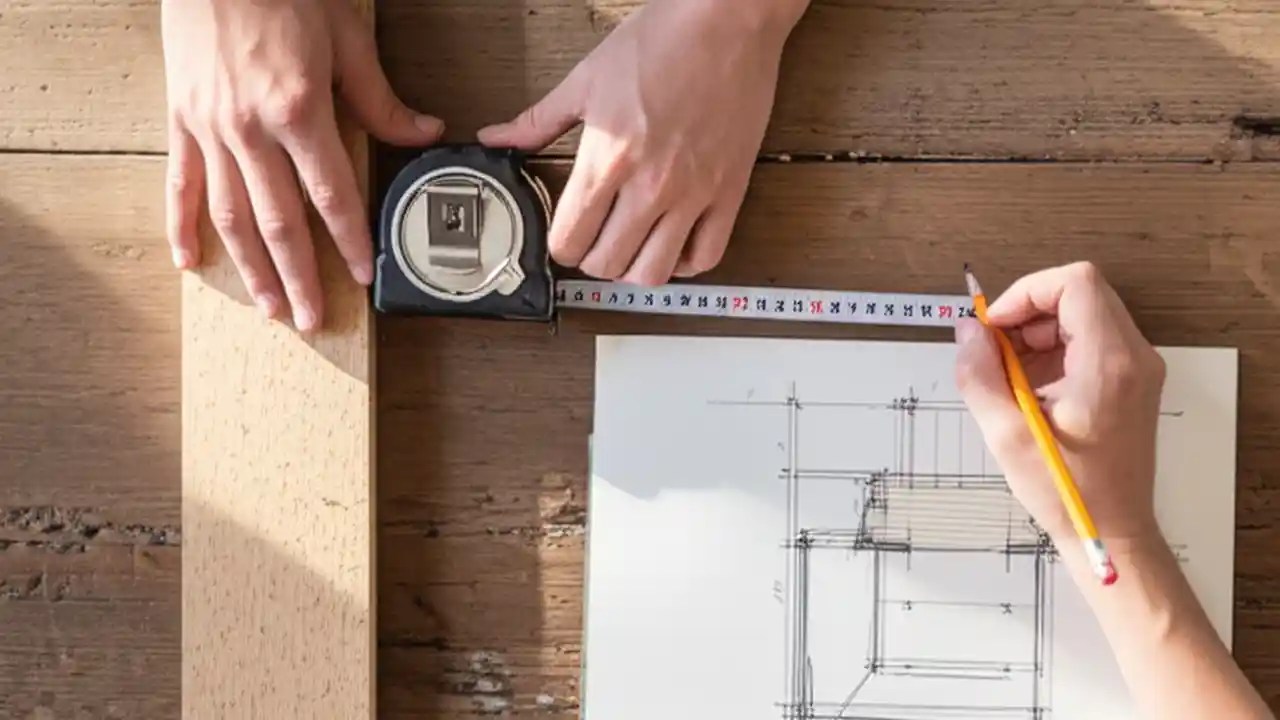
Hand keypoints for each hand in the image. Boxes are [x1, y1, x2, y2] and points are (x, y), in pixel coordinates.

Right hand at [163, 0, 442, 330]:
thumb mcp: (346, 39)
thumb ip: (381, 99)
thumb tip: (423, 133)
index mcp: (297, 110)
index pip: (331, 195)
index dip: (349, 241)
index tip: (361, 276)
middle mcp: (249, 129)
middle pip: (278, 221)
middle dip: (298, 276)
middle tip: (312, 319)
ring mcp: (209, 128)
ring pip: (230, 215)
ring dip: (250, 267)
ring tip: (268, 306)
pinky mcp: (180, 119)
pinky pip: (179, 184)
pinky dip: (181, 226)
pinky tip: (189, 263)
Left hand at [478, 0, 806, 285]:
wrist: (727, 21)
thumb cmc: (662, 40)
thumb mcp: (586, 79)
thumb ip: (538, 121)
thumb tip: (497, 138)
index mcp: (608, 158)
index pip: (570, 240)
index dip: (560, 246)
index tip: (564, 236)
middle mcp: (650, 185)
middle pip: (607, 264)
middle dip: (592, 260)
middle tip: (594, 241)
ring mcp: (693, 194)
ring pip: (653, 272)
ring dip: (634, 269)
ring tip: (630, 248)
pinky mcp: (729, 192)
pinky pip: (707, 255)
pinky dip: (685, 263)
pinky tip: (673, 245)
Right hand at [954, 262, 1166, 545]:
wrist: (1113, 531)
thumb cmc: (1068, 492)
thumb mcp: (1007, 435)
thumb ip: (979, 375)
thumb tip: (968, 332)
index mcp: (1109, 363)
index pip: (1075, 283)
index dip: (1026, 293)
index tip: (995, 327)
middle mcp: (1133, 356)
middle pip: (1079, 294)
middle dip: (1028, 313)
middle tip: (995, 351)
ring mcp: (1138, 368)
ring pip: (1083, 314)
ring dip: (1038, 333)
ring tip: (1009, 376)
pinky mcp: (1132, 380)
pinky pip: (1090, 340)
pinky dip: (1054, 350)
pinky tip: (1031, 389)